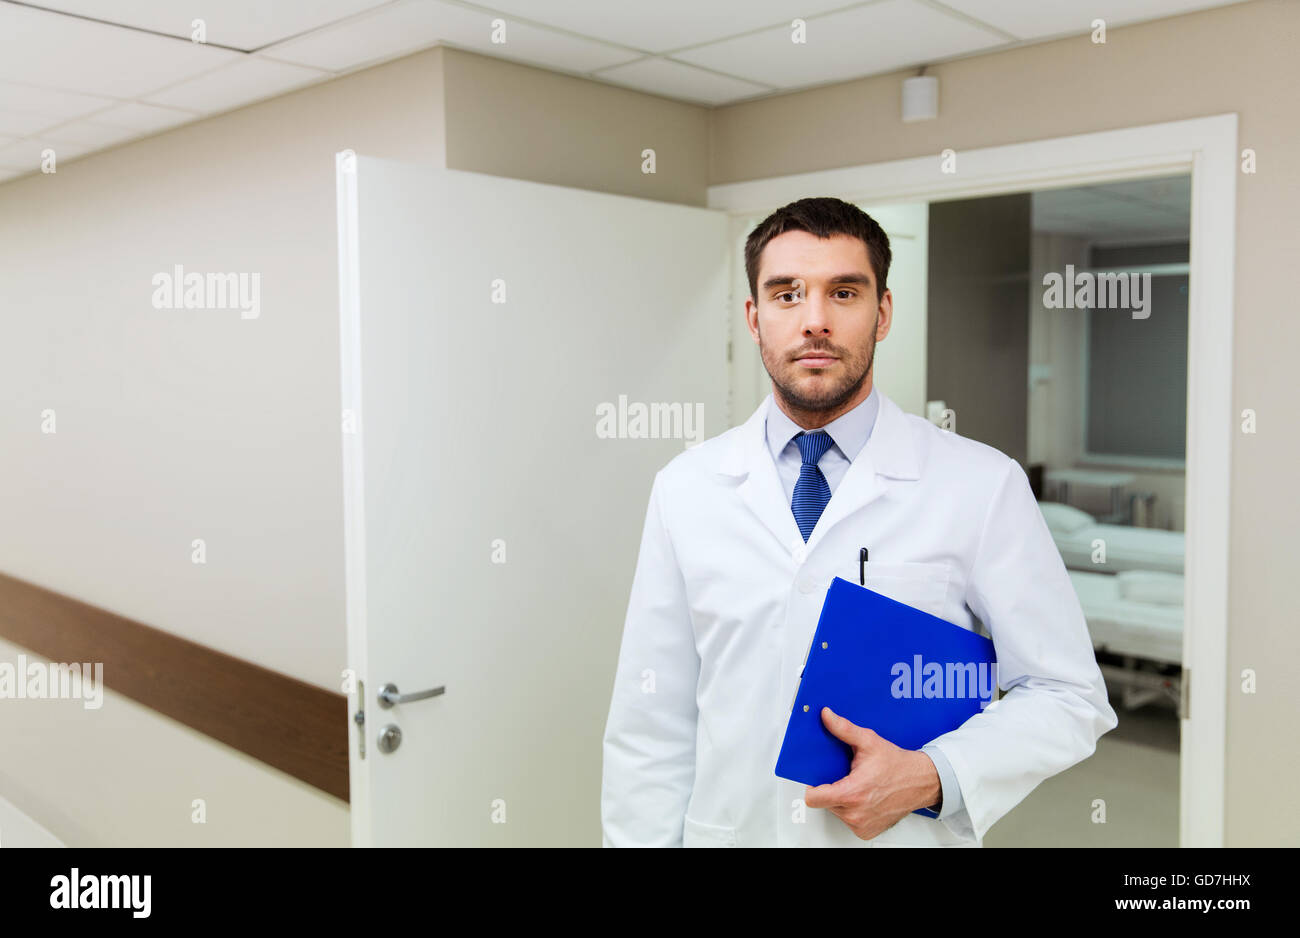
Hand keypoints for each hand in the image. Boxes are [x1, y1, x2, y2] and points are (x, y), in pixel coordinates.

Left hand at [803, 707, 941, 840]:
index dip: (813, 786)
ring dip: (842, 800)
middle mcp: (855, 813)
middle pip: (825, 803)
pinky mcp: (867, 831)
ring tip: (857, 786)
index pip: (813, 798)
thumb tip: (827, 716)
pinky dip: (853, 811)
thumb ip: (843, 729)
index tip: (818, 779)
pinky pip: (849, 821)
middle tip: (845, 777)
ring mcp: (862, 825)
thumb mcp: (868, 741)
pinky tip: (864, 798)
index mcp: (852, 793)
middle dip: (831, 789)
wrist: (921, 781)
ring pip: (836, 812)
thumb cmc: (897, 764)